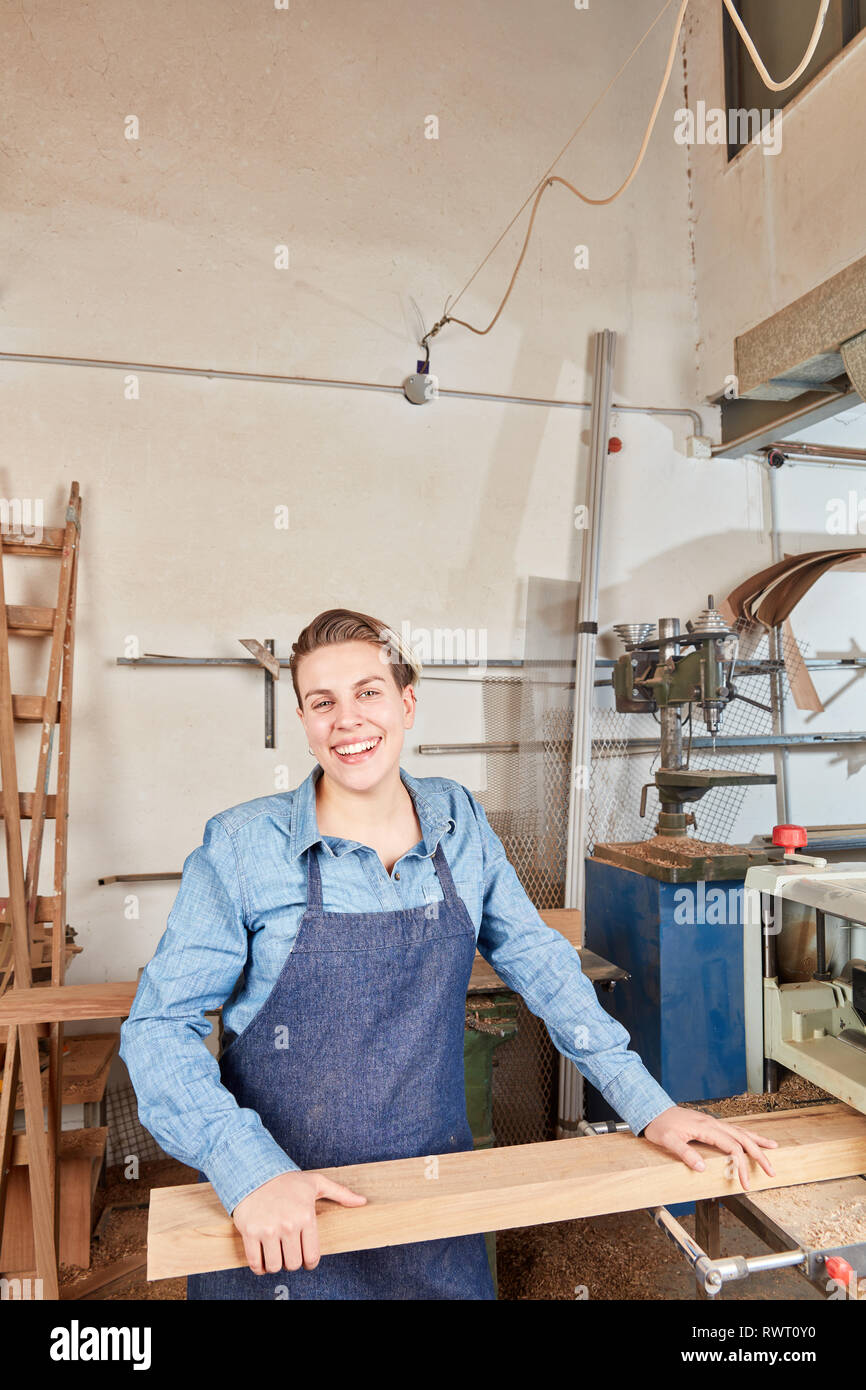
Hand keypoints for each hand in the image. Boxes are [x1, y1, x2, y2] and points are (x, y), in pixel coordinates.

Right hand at [232, 1170, 366, 1274]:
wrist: (255, 1171)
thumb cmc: (288, 1180)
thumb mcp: (316, 1183)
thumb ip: (341, 1193)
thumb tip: (362, 1201)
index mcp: (306, 1216)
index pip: (312, 1256)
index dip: (310, 1263)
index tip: (306, 1260)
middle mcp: (288, 1225)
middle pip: (293, 1263)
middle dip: (292, 1262)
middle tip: (289, 1253)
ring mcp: (268, 1229)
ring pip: (275, 1266)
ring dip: (275, 1265)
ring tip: (276, 1255)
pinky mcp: (250, 1232)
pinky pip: (255, 1262)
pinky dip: (259, 1267)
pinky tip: (263, 1259)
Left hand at [642, 1106, 777, 1191]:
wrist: (652, 1110)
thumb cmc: (660, 1126)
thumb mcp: (668, 1141)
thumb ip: (685, 1153)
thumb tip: (702, 1168)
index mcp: (706, 1127)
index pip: (732, 1147)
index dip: (741, 1166)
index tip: (744, 1183)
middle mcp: (713, 1123)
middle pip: (742, 1138)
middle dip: (759, 1155)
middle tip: (772, 1171)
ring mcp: (713, 1122)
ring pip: (741, 1131)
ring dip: (757, 1141)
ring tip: (774, 1148)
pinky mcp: (710, 1123)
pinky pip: (733, 1129)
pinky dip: (746, 1134)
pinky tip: (752, 1138)